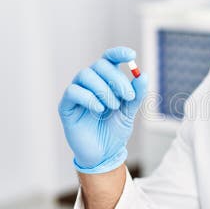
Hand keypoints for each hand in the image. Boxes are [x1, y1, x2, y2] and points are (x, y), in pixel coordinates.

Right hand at [58, 46, 148, 172]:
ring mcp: (77, 94)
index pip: (109, 59)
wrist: (104, 154)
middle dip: (116, 79)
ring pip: (85, 75)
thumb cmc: (114, 132)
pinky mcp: (66, 106)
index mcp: (106, 81)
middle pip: (99, 65)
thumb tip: (143, 75)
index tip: (131, 56)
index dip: (118, 53)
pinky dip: (89, 98)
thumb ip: (135, 95)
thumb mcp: (129, 112)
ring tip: (113, 107)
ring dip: (103, 89)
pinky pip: (73, 91)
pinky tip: (99, 110)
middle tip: (127, 96)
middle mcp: (90, 84)